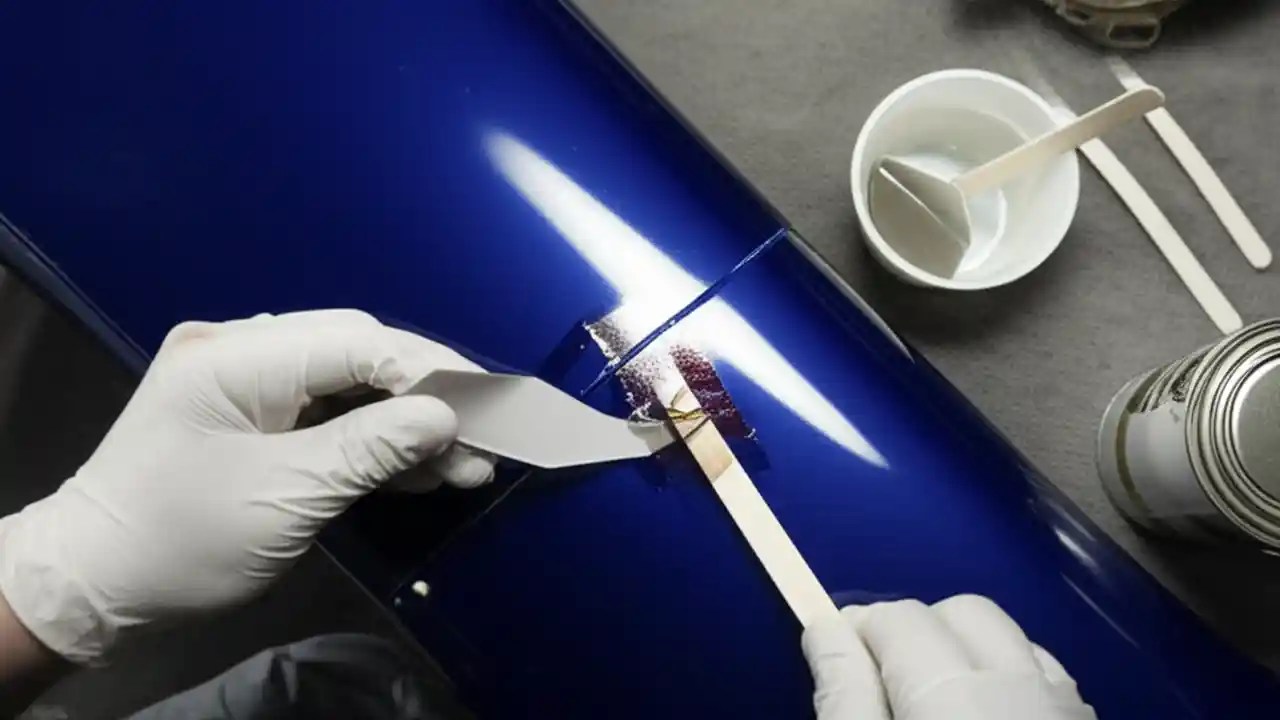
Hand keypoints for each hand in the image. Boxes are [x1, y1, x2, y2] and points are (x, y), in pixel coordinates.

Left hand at [0, 310, 493, 663]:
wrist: (90, 585)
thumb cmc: (180, 543)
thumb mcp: (285, 499)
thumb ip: (371, 450)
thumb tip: (446, 419)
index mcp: (235, 358)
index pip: (356, 341)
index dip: (428, 371)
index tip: (486, 407)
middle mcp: (238, 350)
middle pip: (357, 352)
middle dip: (424, 394)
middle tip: (482, 434)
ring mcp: (243, 380)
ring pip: (349, 383)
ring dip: (404, 422)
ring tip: (464, 462)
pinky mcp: (251, 413)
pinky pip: (325, 412)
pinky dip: (371, 439)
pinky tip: (422, 466)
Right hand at [802, 595, 1095, 719]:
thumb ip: (845, 698)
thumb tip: (827, 628)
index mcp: (955, 698)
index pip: (899, 618)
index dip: (860, 631)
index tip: (837, 657)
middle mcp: (1023, 690)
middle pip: (963, 614)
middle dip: (918, 635)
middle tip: (884, 686)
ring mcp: (1067, 711)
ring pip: (1012, 641)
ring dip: (968, 654)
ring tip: (937, 706)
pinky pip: (1052, 677)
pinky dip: (1016, 680)